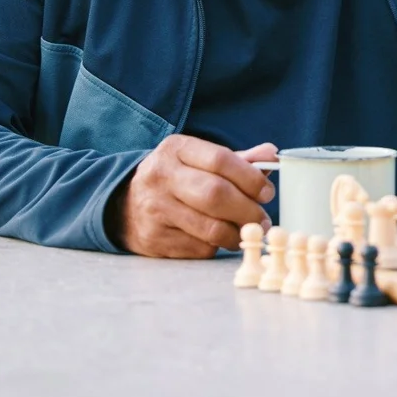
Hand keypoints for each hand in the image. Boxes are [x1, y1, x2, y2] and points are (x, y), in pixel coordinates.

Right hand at [107, 136, 276, 257]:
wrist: (124, 206)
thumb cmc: (175, 180)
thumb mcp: (199, 160)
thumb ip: (237, 160)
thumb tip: (272, 155)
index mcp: (176, 149)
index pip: (221, 160)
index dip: (251, 178)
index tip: (267, 193)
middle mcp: (161, 176)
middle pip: (216, 195)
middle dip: (248, 210)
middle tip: (262, 220)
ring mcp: (155, 209)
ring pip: (210, 227)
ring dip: (237, 233)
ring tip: (248, 232)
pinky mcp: (154, 239)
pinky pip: (199, 247)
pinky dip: (217, 246)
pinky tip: (221, 239)